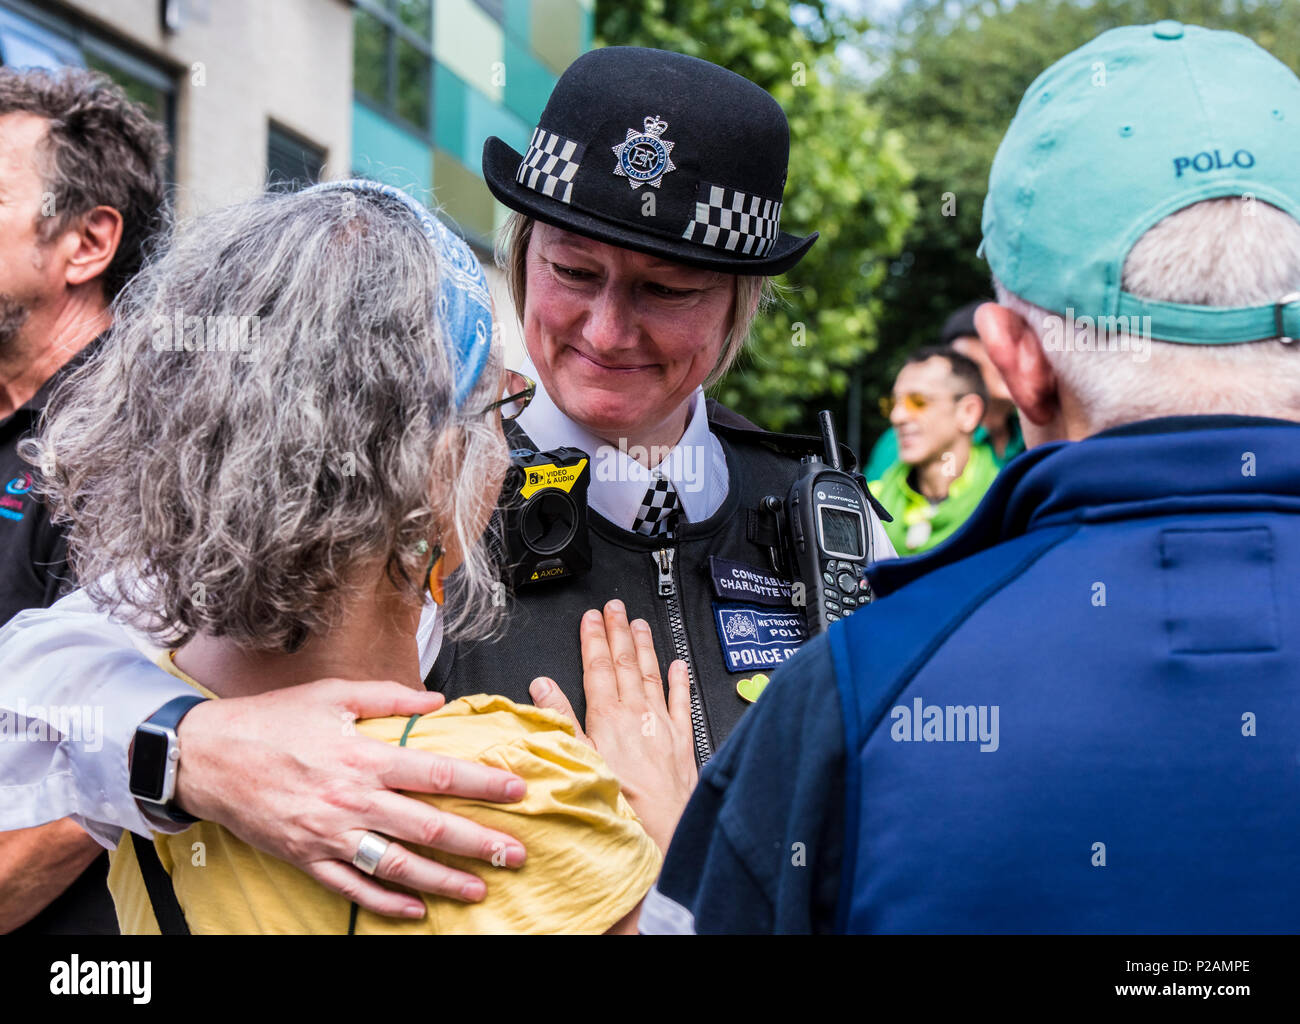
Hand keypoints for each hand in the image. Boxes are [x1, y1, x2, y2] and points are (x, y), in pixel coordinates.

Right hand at [172, 679, 527, 918]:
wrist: (207, 757)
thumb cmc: (272, 721)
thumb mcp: (333, 694)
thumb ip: (389, 697)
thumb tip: (436, 699)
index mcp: (363, 758)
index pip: (437, 774)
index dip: (481, 784)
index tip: (516, 791)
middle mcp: (351, 801)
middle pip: (427, 828)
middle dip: (476, 843)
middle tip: (513, 854)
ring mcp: (329, 835)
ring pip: (396, 866)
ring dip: (442, 882)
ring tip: (478, 889)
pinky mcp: (307, 858)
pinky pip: (352, 888)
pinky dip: (386, 903)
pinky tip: (416, 911)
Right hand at [530, 599, 697, 852]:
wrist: (662, 830)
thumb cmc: (620, 805)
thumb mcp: (576, 761)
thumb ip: (559, 719)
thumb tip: (542, 686)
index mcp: (608, 718)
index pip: (598, 667)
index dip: (594, 639)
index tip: (591, 619)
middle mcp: (637, 715)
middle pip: (625, 663)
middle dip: (618, 631)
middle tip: (615, 608)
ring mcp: (661, 725)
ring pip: (651, 674)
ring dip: (645, 647)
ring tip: (640, 624)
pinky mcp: (682, 741)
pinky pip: (682, 702)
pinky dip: (680, 680)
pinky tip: (679, 664)